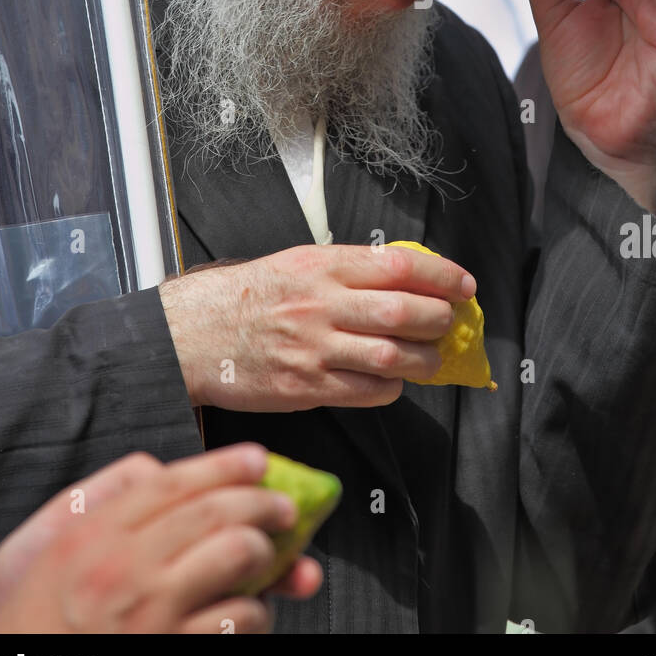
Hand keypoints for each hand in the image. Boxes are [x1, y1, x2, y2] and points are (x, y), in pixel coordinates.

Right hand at [0, 444, 321, 633]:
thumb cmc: (28, 628)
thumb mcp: (32, 554)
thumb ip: (92, 502)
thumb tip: (153, 471)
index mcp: (90, 536)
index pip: (172, 483)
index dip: (224, 465)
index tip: (258, 459)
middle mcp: (123, 569)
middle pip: (214, 513)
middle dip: (263, 502)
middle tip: (286, 507)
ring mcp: (151, 616)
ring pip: (237, 559)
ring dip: (266, 556)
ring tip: (268, 562)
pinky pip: (238, 620)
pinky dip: (256, 613)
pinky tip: (250, 615)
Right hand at [159, 244, 475, 411]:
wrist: (192, 334)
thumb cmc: (244, 297)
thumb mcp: (296, 262)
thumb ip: (346, 269)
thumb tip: (402, 276)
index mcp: (322, 266)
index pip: (398, 266)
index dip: (441, 276)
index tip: (463, 285)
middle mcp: (321, 304)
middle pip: (404, 312)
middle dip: (440, 320)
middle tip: (449, 323)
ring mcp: (315, 349)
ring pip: (394, 356)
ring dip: (424, 359)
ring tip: (430, 356)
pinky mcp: (306, 387)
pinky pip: (368, 392)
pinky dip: (392, 388)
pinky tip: (391, 381)